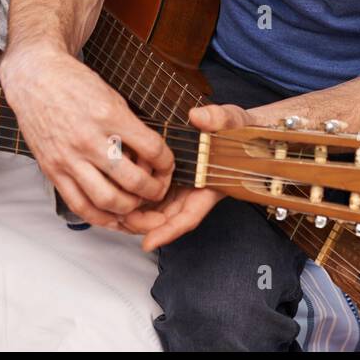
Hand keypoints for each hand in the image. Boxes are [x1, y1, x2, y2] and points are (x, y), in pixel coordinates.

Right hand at [0, 43, 174, 229]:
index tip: (168, 165)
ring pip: (107, 199)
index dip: (167, 162)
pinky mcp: (52, 170)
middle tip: (158, 189)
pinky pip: (79, 204)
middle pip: (133, 180)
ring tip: (137, 202)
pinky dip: (100, 216)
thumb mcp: (110, 96)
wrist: (34, 78)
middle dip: (154, 190)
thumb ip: (130, 126)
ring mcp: (68, 158)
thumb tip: (150, 156)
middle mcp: (88, 139)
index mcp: (108, 115)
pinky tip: (112, 216)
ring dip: (130, 208)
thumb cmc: (73, 83)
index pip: (152, 149)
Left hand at [118, 101, 251, 249]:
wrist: (242, 128)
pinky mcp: (174, 176)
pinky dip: (140, 196)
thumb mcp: (232, 121)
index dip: (168, 231)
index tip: (148, 242)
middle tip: (122, 220)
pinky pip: (155, 192)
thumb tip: (199, 117)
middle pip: (168, 218)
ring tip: (117, 211)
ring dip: (140, 213)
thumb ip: (219, 119)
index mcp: (211, 187)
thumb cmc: (241, 129)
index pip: (189, 216)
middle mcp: (195, 191)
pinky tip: (122, 190)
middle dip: (145, 224)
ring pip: (159, 208)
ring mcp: (184, 186)